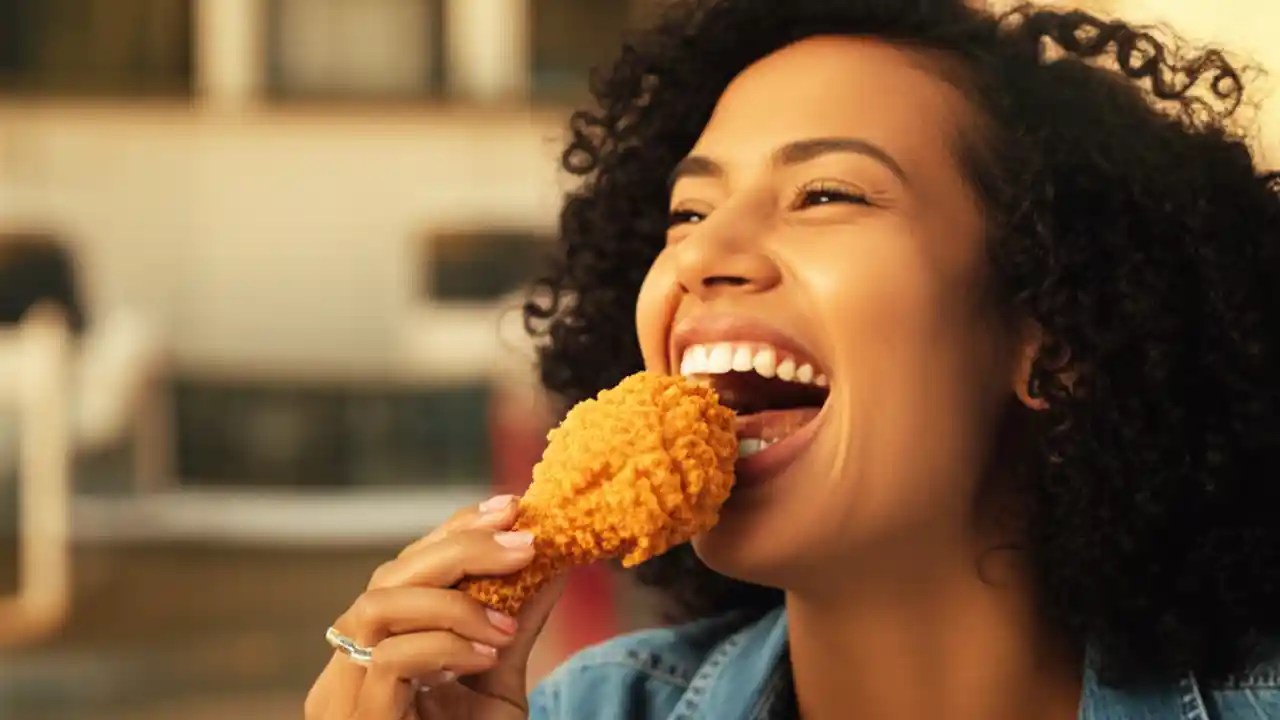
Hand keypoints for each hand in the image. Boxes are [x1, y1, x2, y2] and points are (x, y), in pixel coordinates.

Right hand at [304, 496, 564, 719]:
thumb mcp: (497, 684)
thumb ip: (515, 624)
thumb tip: (556, 561)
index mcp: (376, 649)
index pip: (405, 568)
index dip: (455, 529)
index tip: (512, 507)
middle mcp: (347, 667)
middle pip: (387, 576)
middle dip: (459, 546)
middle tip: (524, 539)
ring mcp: (342, 697)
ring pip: (376, 607)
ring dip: (452, 598)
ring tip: (505, 619)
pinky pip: (391, 660)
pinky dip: (445, 644)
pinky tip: (487, 651)